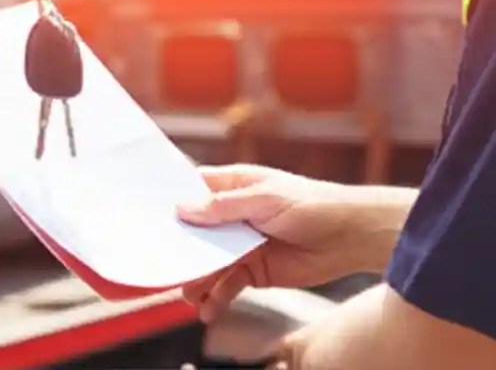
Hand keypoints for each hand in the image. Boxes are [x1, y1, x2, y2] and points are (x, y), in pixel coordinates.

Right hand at [176, 164, 413, 321]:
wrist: (350, 237)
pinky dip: (216, 298)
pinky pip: (227, 285)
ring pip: (208, 262)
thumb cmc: (313, 204)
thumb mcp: (265, 199)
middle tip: (159, 264)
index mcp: (234, 185)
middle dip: (178, 248)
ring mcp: (242, 244)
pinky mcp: (254, 270)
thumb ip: (224, 206)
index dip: (170, 201)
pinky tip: (207, 310)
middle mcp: (232, 215)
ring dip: (195, 278)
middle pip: (195, 231)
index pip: (193, 190)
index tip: (145, 215)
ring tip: (186, 295)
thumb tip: (183, 209)